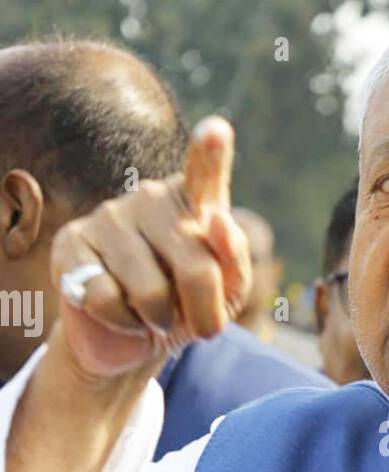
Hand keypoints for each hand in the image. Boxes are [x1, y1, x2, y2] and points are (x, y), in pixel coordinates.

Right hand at [51, 116, 250, 379]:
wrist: (132, 340)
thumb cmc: (187, 308)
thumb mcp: (228, 292)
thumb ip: (234, 258)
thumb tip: (217, 220)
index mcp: (196, 201)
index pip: (205, 173)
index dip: (211, 153)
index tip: (217, 131)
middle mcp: (151, 197)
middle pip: (197, 269)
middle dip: (203, 313)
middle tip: (194, 320)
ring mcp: (108, 216)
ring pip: (150, 293)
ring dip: (159, 321)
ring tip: (152, 312)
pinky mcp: (71, 244)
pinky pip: (107, 300)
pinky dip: (122, 323)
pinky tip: (118, 312)